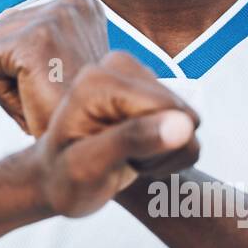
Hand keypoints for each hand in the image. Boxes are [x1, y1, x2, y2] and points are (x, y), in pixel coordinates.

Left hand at [0, 0, 108, 136]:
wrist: (94, 144)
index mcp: (79, 5)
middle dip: (10, 71)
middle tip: (46, 94)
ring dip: (5, 83)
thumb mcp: (60, 62)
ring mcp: (55, 17)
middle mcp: (71, 3)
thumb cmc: (75, 114)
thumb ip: (35, 34)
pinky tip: (35, 100)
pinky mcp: (34, 40)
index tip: (53, 83)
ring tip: (42, 96)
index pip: (14, 22)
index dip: (20, 64)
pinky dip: (2, 92)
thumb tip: (6, 14)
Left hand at [25, 52, 200, 217]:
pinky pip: (188, 123)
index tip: (114, 158)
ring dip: (166, 150)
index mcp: (99, 81)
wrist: (57, 179)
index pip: (166, 110)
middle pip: (183, 114)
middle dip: (161, 149)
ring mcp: (137, 75)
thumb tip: (184, 125)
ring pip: (190, 121)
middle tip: (121, 161)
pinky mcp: (151, 89)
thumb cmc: (66, 178)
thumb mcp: (90, 166)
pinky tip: (138, 151)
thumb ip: (133, 140)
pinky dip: (170, 147)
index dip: (153, 147)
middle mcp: (119, 67)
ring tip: (127, 156)